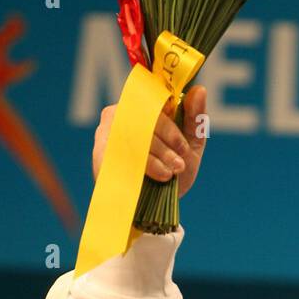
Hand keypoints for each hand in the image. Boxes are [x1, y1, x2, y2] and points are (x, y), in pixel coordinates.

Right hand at [92, 84, 207, 195]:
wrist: (156, 209)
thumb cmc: (173, 172)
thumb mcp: (191, 147)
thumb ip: (195, 119)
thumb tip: (200, 90)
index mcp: (143, 105)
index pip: (152, 102)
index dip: (170, 127)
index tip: (184, 147)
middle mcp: (120, 112)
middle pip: (141, 121)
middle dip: (164, 146)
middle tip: (179, 165)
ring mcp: (106, 132)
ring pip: (130, 138)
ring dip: (153, 158)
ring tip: (168, 175)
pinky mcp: (99, 153)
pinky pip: (118, 155)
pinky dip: (139, 167)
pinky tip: (152, 179)